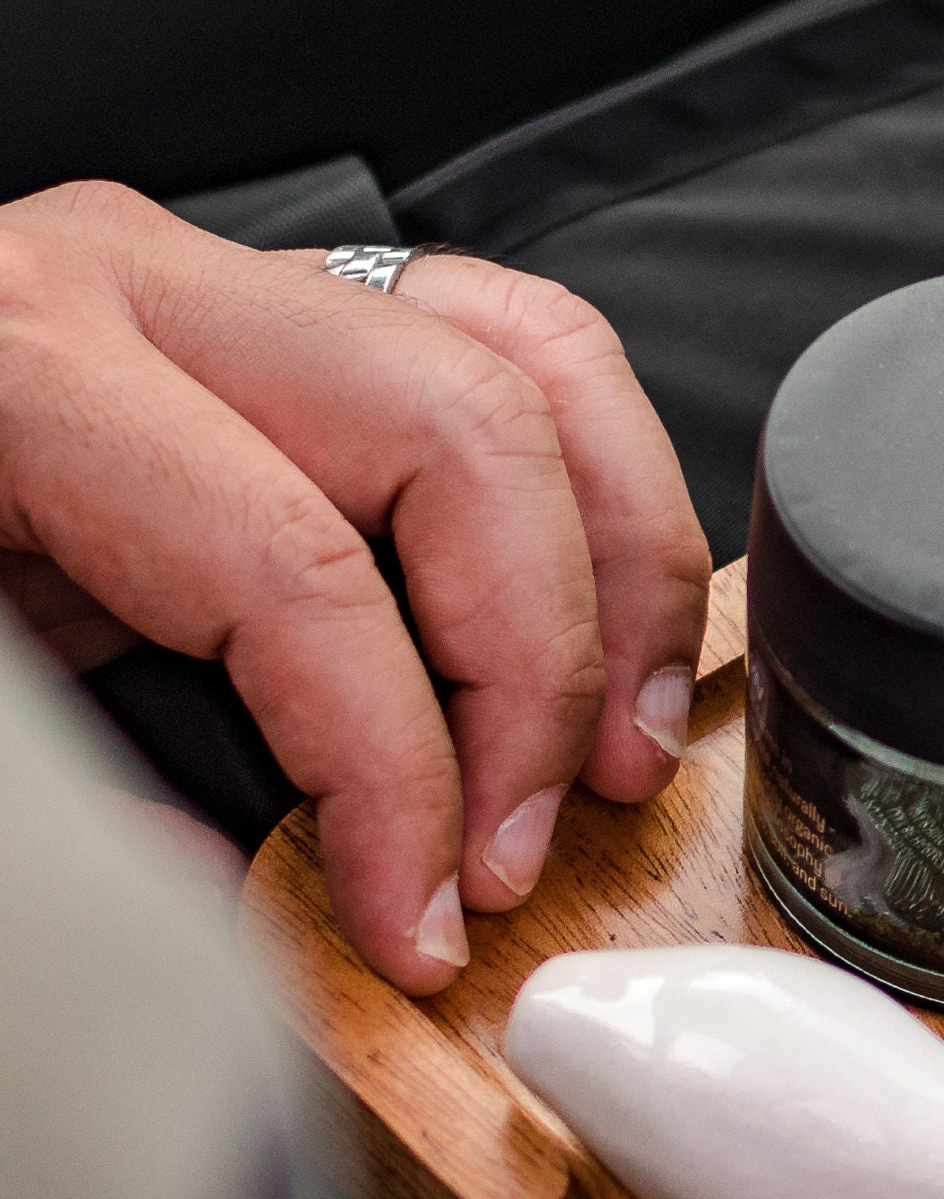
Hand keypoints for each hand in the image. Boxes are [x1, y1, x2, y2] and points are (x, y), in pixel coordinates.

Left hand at [0, 183, 709, 992]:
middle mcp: (147, 287)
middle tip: (533, 843)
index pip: (298, 578)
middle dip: (538, 673)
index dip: (397, 778)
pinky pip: (514, 344)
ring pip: (534, 362)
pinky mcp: (290, 308)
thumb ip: (43, 805)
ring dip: (620, 565)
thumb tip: (223, 899)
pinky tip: (608, 614)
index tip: (425, 921)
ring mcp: (234, 277)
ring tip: (628, 737)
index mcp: (23, 368)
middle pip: (464, 444)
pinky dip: (601, 483)